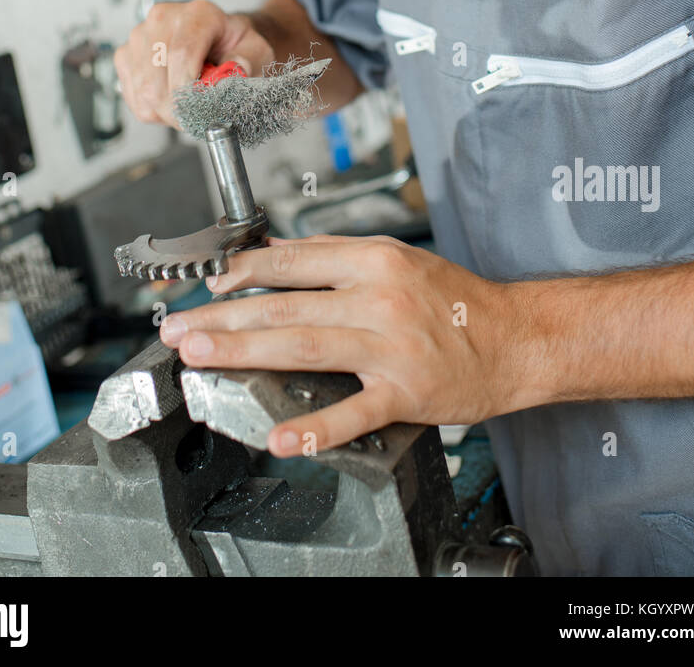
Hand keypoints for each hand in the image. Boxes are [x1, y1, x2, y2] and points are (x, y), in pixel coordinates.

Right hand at [113, 0, 274, 126]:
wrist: (220, 40)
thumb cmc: (236, 46)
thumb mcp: (256, 51)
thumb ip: (248, 61)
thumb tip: (235, 70)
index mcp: (198, 14)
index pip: (181, 53)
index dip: (187, 90)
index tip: (198, 111)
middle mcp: (163, 19)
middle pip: (156, 77)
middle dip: (177, 109)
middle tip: (197, 118)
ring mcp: (139, 36)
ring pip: (143, 90)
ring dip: (165, 111)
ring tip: (187, 105)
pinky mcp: (125, 54)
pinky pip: (132, 95)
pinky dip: (152, 109)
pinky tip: (171, 100)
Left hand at [159, 234, 530, 454]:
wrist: (515, 339)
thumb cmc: (455, 299)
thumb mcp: (397, 258)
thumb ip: (337, 257)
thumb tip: (275, 257)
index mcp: (372, 259)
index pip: (290, 261)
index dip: (240, 273)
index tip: (206, 286)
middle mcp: (378, 297)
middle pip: (284, 305)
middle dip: (222, 317)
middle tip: (178, 329)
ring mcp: (390, 346)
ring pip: (303, 346)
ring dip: (244, 352)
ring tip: (201, 358)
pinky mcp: (405, 392)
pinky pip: (352, 411)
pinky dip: (314, 427)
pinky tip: (280, 437)